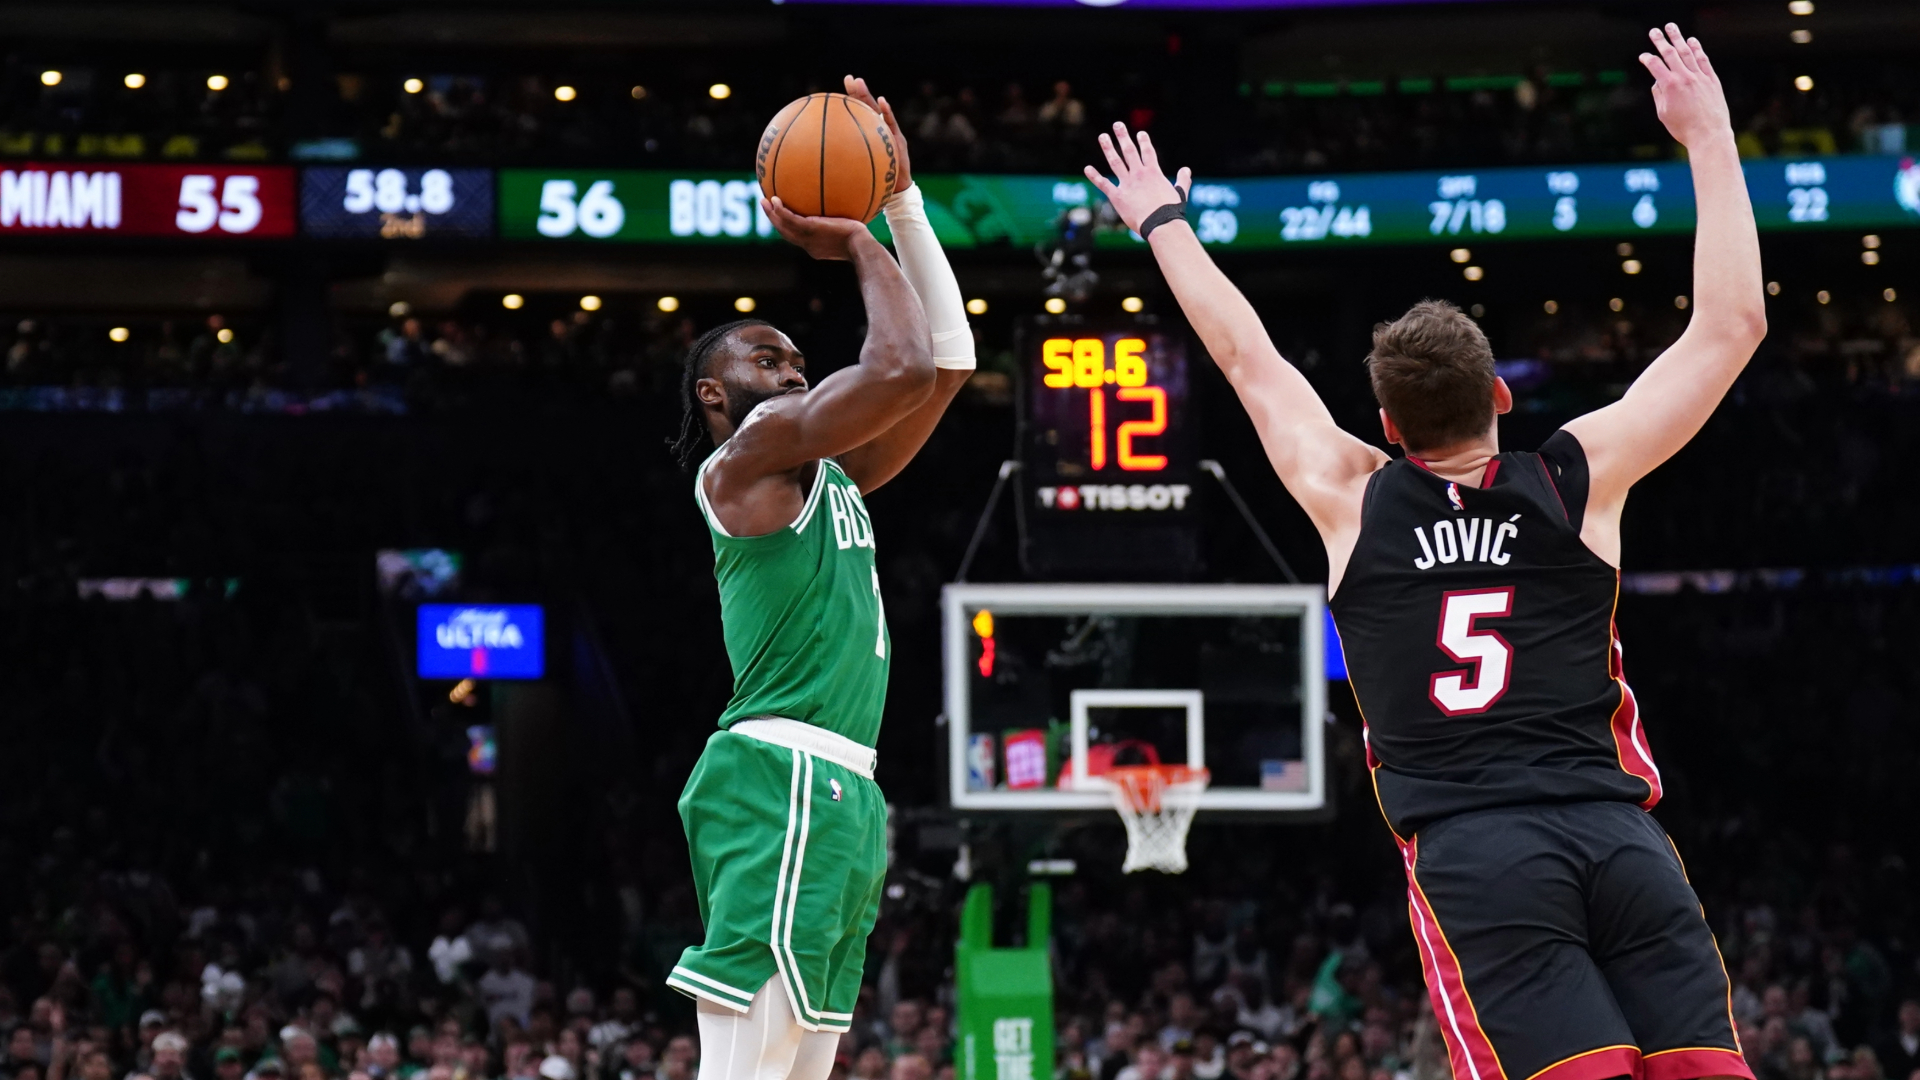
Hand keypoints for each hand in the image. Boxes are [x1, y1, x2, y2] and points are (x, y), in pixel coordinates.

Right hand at [763, 197, 874, 259]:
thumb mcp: (854, 233)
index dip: (789, 227)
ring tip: (764, 201)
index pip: (799, 237)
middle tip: (766, 205)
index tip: (784, 216)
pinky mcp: (809, 230)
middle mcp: (809, 245)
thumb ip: (848, 224)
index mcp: (816, 247)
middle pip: (787, 233)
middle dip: (774, 220)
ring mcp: (808, 239)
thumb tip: (853, 207)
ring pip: (784, 228)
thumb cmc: (864, 242)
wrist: (861, 247)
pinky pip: (790, 219)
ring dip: (772, 215)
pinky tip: (775, 199)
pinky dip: (780, 211)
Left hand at [843, 76, 910, 193]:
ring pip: (876, 111)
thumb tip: (816, 162)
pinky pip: (892, 124)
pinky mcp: (898, 140)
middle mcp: (878, 129)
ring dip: (868, 96)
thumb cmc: (874, 182)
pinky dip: (887, 112)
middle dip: (858, 91)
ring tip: (859, 83)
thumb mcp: (855, 172)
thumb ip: (842, 163)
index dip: (849, 100)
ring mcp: (889, 133)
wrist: (895, 190)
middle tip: (849, 78)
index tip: (836, 90)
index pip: (856, 113)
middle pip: (866, 107)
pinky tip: (882, 102)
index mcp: (867, 134)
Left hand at [1084, 123, 1190, 235]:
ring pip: (1116, 162)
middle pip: (1129, 151)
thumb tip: (1186, 170)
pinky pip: (1104, 184)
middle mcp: (1139, 174)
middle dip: (1123, 137)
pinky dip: (1095, 177)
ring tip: (1103, 136)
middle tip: (1117, 125)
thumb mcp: (1180, 194)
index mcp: (1154, 172)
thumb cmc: (1171, 211)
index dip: (1144, 142)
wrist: (1160, 223)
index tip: (1140, 133)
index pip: (1148, 152)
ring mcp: (1127, 184)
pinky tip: (1087, 168)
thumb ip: (1183, 181)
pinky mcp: (1117, 197)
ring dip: (1108, 148)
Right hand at [1639, 25, 1732, 149]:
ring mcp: (1700, 77)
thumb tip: (1657, 82)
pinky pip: (1703, 60)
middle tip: (1654, 31)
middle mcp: (1685, 77)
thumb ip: (1659, 95)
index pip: (1655, 66)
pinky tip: (1692, 41)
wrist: (1709, 134)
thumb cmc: (1683, 128)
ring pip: (1687, 52)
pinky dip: (1697, 49)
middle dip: (1660, 41)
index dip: (1647, 59)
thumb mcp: (1663, 113)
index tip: (1643, 56)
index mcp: (1669, 86)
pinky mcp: (1711, 80)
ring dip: (1678, 38)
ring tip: (1671, 28)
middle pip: (1670, 53)